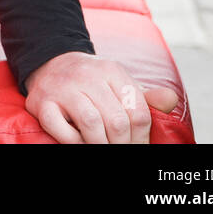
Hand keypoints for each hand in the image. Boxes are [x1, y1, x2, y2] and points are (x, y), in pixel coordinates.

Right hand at [24, 51, 179, 143]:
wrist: (50, 63)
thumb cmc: (91, 81)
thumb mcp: (118, 82)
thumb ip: (144, 96)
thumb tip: (170, 101)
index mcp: (112, 72)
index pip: (137, 112)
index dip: (141, 138)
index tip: (138, 147)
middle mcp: (88, 76)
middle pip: (117, 121)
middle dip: (122, 145)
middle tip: (120, 150)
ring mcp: (63, 89)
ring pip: (91, 124)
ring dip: (100, 145)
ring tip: (102, 148)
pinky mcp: (42, 102)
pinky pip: (60, 129)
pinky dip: (73, 142)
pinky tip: (80, 142)